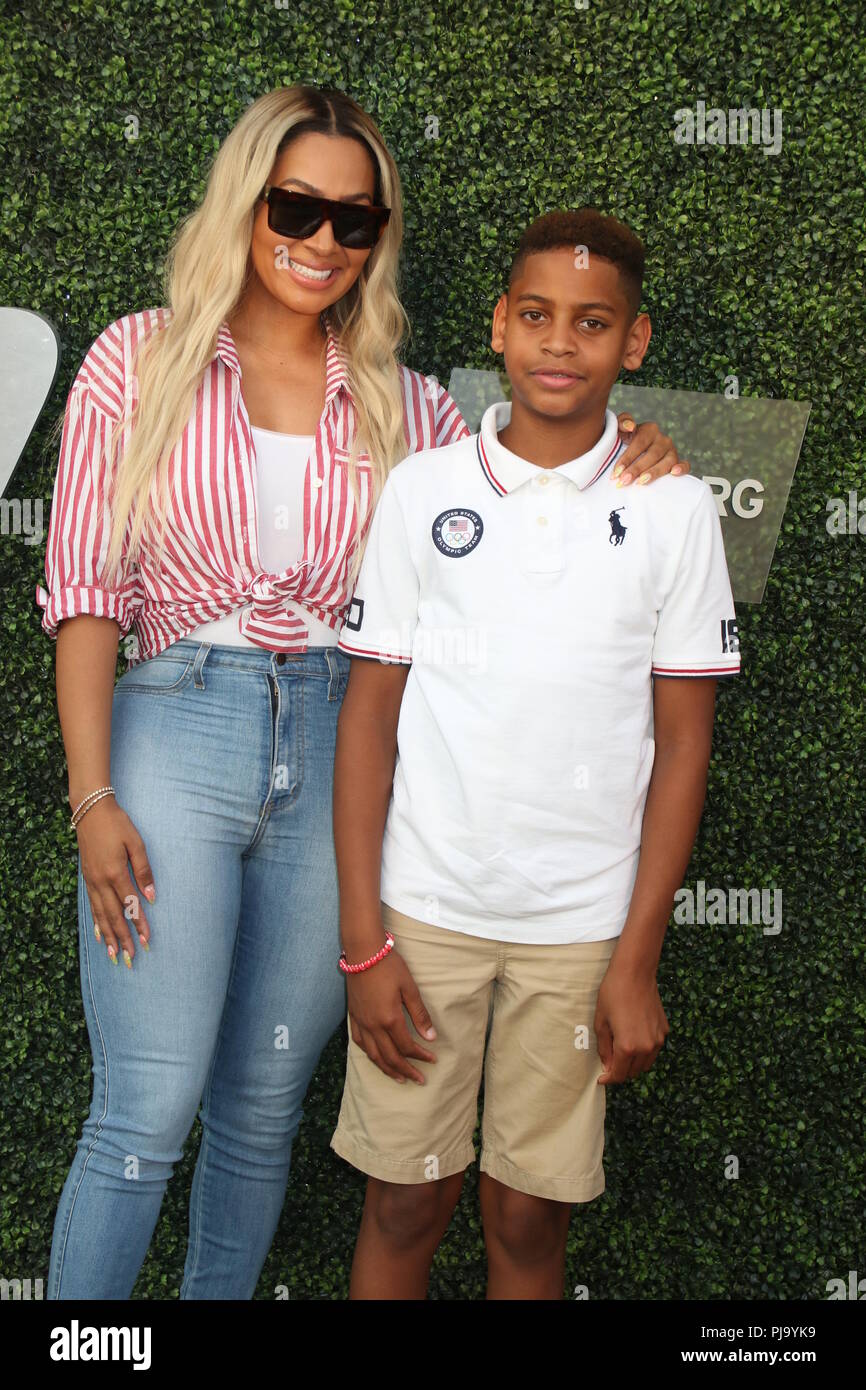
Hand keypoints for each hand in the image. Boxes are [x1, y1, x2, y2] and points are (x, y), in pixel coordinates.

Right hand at [75, 798, 153, 966]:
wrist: (90, 811)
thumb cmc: (117, 824)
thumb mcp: (136, 843)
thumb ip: (144, 870)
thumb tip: (152, 897)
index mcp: (115, 873)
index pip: (130, 905)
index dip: (139, 924)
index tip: (147, 941)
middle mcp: (101, 881)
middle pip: (114, 916)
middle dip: (123, 939)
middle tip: (131, 958)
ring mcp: (91, 881)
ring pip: (101, 915)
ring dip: (109, 937)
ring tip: (115, 955)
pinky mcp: (87, 879)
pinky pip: (92, 906)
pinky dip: (97, 923)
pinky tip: (101, 935)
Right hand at [346, 949, 436, 1084]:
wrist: (362, 952)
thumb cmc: (389, 966)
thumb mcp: (409, 988)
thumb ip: (419, 1014)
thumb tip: (431, 1037)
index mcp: (389, 1019)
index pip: (407, 1046)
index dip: (421, 1056)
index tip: (433, 1060)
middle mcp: (373, 1025)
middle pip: (390, 1057)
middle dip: (406, 1070)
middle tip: (419, 1080)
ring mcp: (361, 1022)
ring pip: (373, 1055)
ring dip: (387, 1069)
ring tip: (399, 1078)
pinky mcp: (353, 1016)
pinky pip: (360, 1043)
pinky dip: (370, 1055)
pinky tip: (376, 1057)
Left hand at [594, 962, 668, 1083]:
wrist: (635, 972)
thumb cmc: (613, 993)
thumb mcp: (601, 1022)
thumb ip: (604, 1047)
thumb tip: (607, 1065)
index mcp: (627, 1047)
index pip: (619, 1074)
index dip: (609, 1079)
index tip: (602, 1079)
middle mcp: (646, 1047)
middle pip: (633, 1072)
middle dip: (621, 1072)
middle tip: (609, 1065)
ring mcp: (657, 1039)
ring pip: (646, 1063)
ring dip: (633, 1064)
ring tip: (621, 1054)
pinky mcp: (664, 1030)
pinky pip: (654, 1049)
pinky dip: (644, 1051)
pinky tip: (634, 1040)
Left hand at [614, 415, 688, 486]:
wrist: (634, 451)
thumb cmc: (626, 442)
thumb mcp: (620, 431)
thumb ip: (621, 423)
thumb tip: (630, 426)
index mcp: (650, 429)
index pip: (639, 443)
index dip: (627, 458)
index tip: (616, 472)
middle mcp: (663, 439)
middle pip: (652, 454)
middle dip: (637, 469)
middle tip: (624, 481)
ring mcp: (672, 451)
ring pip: (668, 461)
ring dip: (654, 472)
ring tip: (641, 482)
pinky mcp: (677, 462)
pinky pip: (685, 465)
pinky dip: (682, 468)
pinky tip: (673, 473)